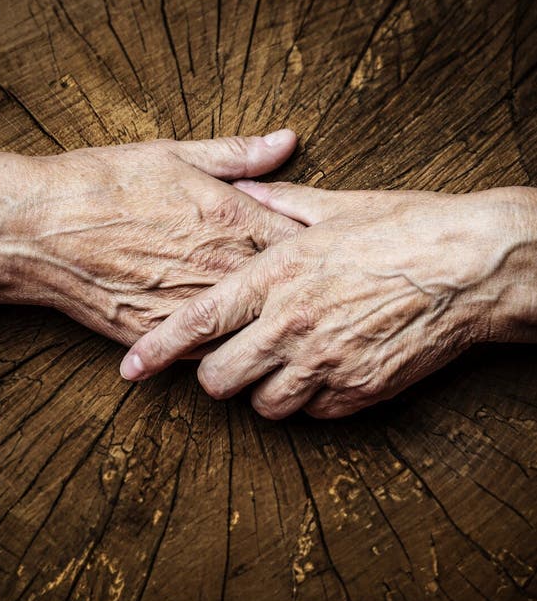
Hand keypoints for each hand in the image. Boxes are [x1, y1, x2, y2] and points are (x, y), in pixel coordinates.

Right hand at [0, 132, 300, 343]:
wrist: (36, 227)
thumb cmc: (104, 182)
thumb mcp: (175, 154)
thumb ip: (239, 154)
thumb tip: (289, 140)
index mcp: (230, 219)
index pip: (301, 243)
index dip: (322, 250)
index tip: (334, 253)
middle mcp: (218, 267)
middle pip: (285, 291)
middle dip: (305, 292)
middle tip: (325, 294)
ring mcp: (190, 306)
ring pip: (251, 328)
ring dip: (270, 325)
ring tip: (291, 326)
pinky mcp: (159, 333)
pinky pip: (209, 350)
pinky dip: (225, 344)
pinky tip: (237, 342)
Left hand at [120, 183, 536, 417]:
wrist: (471, 265)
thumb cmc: (407, 228)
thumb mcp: (338, 206)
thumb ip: (279, 200)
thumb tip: (242, 186)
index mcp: (278, 276)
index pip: (197, 323)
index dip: (155, 350)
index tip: (130, 370)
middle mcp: (293, 325)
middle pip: (219, 379)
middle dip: (215, 375)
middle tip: (228, 361)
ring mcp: (327, 363)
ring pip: (264, 406)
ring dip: (262, 392)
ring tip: (279, 367)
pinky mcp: (361, 391)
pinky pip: (314, 413)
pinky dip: (309, 399)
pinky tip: (323, 371)